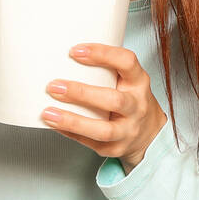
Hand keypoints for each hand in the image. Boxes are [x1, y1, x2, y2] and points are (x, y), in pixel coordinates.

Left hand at [41, 43, 167, 172]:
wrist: (149, 134)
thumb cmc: (131, 100)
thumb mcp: (128, 79)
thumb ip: (105, 69)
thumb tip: (62, 59)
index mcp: (139, 82)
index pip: (126, 62)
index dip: (102, 54)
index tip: (74, 51)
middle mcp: (137, 106)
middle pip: (113, 100)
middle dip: (81, 93)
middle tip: (54, 86)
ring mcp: (128, 130)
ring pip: (103, 130)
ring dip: (72, 121)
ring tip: (49, 113)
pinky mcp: (116, 148)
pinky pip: (90, 142)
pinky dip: (69, 132)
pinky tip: (54, 125)